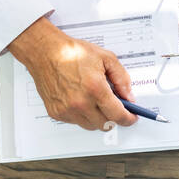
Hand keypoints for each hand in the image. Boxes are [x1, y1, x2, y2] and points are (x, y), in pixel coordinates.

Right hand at [7, 16, 137, 129]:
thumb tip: (129, 96)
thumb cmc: (72, 52)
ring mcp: (67, 110)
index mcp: (95, 88)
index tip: (132, 118)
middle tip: (116, 107)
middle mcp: (80, 102)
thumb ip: (122, 79)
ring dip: (98, 118)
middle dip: (114, 118)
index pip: (117, 115)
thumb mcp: (106, 58)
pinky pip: (76, 122)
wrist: (46, 53)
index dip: (128, 119)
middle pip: (106, 124)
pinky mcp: (56, 113)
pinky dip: (83, 115)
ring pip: (90, 126)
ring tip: (97, 101)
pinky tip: (82, 101)